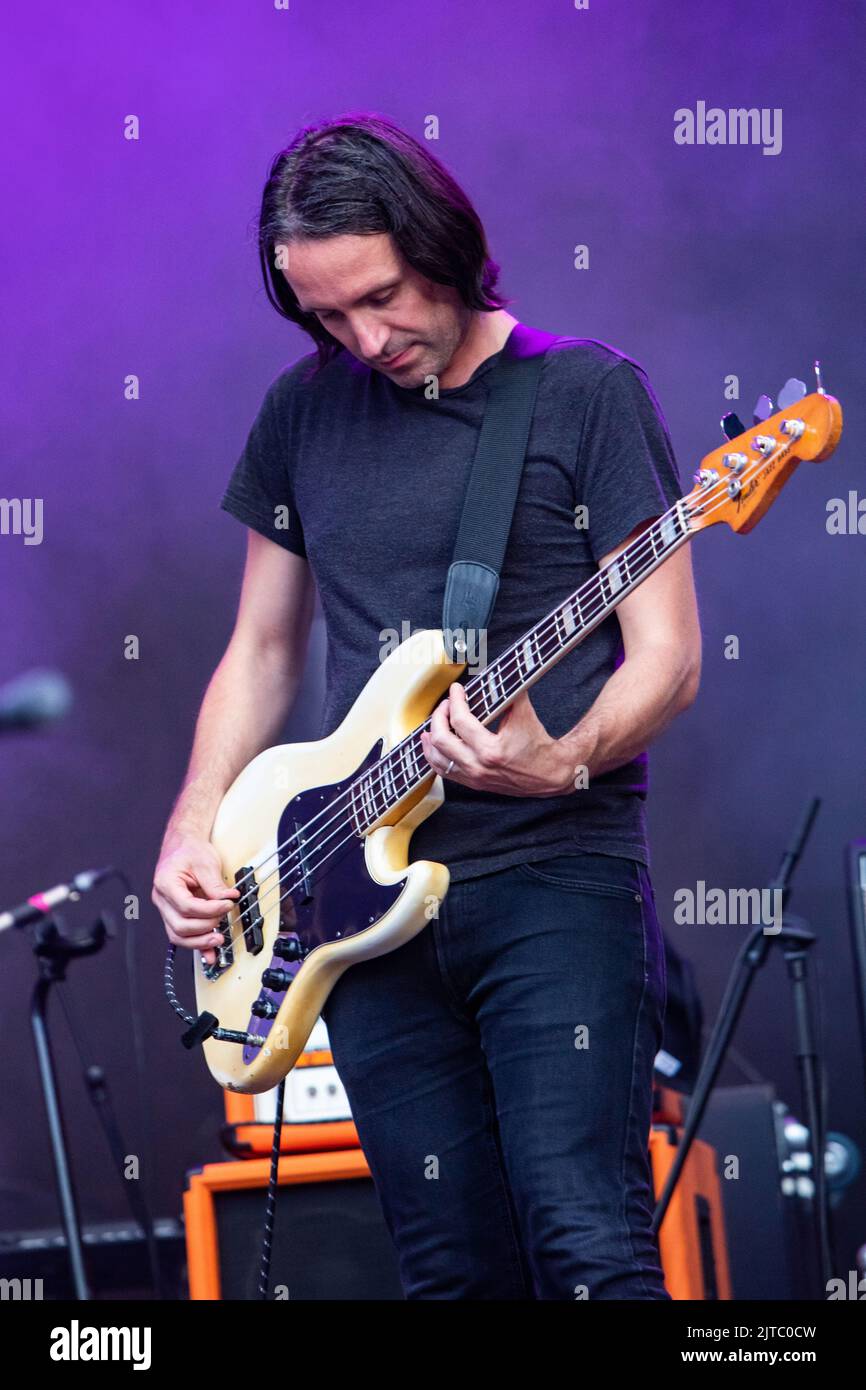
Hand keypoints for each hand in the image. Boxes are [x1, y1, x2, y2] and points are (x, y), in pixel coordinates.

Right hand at [152, 836, 239, 965]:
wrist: (183, 844)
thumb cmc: (189, 850)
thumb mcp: (205, 862)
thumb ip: (215, 885)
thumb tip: (227, 900)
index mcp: (165, 883)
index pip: (186, 906)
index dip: (209, 910)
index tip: (227, 905)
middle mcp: (162, 899)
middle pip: (180, 925)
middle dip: (206, 925)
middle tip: (224, 915)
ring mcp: (167, 909)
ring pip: (178, 935)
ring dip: (200, 941)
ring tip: (219, 938)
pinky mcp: (175, 915)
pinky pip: (183, 935)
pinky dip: (197, 946)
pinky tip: (209, 953)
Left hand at [420, 682, 569, 796]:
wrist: (550, 774)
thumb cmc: (538, 745)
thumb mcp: (524, 713)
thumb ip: (507, 693)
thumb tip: (494, 674)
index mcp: (491, 750)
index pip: (460, 721)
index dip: (454, 700)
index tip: (456, 690)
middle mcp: (479, 766)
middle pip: (441, 739)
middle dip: (438, 716)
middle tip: (446, 704)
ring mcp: (474, 777)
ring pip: (437, 759)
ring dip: (431, 739)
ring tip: (432, 725)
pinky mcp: (474, 783)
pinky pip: (444, 772)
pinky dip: (435, 757)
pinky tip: (434, 746)